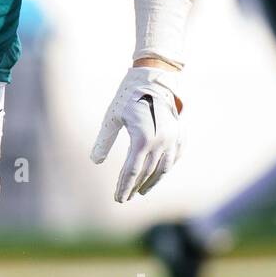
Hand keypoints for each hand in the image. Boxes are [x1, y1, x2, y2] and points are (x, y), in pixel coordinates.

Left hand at [91, 66, 182, 201]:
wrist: (154, 78)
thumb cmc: (128, 97)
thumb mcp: (112, 117)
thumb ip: (104, 140)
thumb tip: (95, 161)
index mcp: (142, 138)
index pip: (131, 171)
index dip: (124, 186)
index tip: (118, 199)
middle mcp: (160, 142)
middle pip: (146, 172)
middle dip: (134, 186)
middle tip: (125, 197)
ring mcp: (173, 139)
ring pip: (163, 169)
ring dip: (152, 181)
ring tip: (141, 190)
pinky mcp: (180, 135)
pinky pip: (174, 158)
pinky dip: (165, 168)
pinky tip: (158, 174)